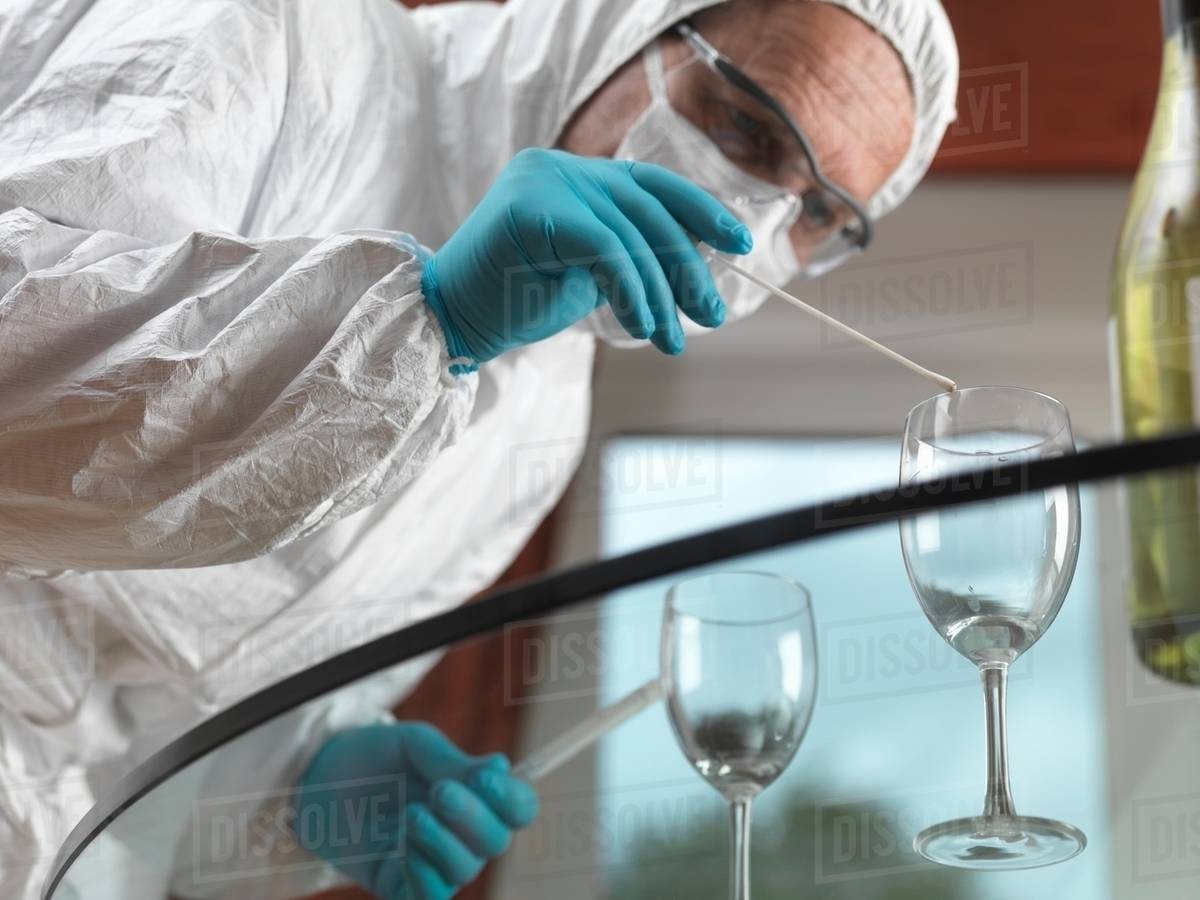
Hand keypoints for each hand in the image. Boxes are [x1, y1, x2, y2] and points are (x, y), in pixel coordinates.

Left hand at [293, 722, 537, 899]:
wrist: (317, 779)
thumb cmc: (374, 756)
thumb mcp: (414, 746)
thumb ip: (455, 762)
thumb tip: (502, 769)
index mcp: (475, 795)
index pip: (519, 809)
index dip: (512, 799)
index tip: (484, 780)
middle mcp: (463, 834)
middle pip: (496, 842)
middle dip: (471, 817)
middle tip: (437, 792)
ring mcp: (434, 863)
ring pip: (465, 870)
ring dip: (440, 842)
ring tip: (408, 816)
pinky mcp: (403, 886)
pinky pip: (432, 897)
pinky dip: (422, 874)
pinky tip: (400, 849)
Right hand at [421, 147, 752, 368]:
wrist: (454, 322)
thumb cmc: (516, 301)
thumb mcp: (589, 272)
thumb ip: (631, 255)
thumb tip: (698, 270)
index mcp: (575, 175)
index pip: (651, 184)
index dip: (701, 210)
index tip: (740, 243)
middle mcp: (560, 166)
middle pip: (648, 208)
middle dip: (687, 266)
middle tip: (712, 314)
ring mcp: (544, 180)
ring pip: (631, 233)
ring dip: (660, 293)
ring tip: (672, 339)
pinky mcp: (533, 207)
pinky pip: (606, 248)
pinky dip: (632, 291)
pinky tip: (642, 327)